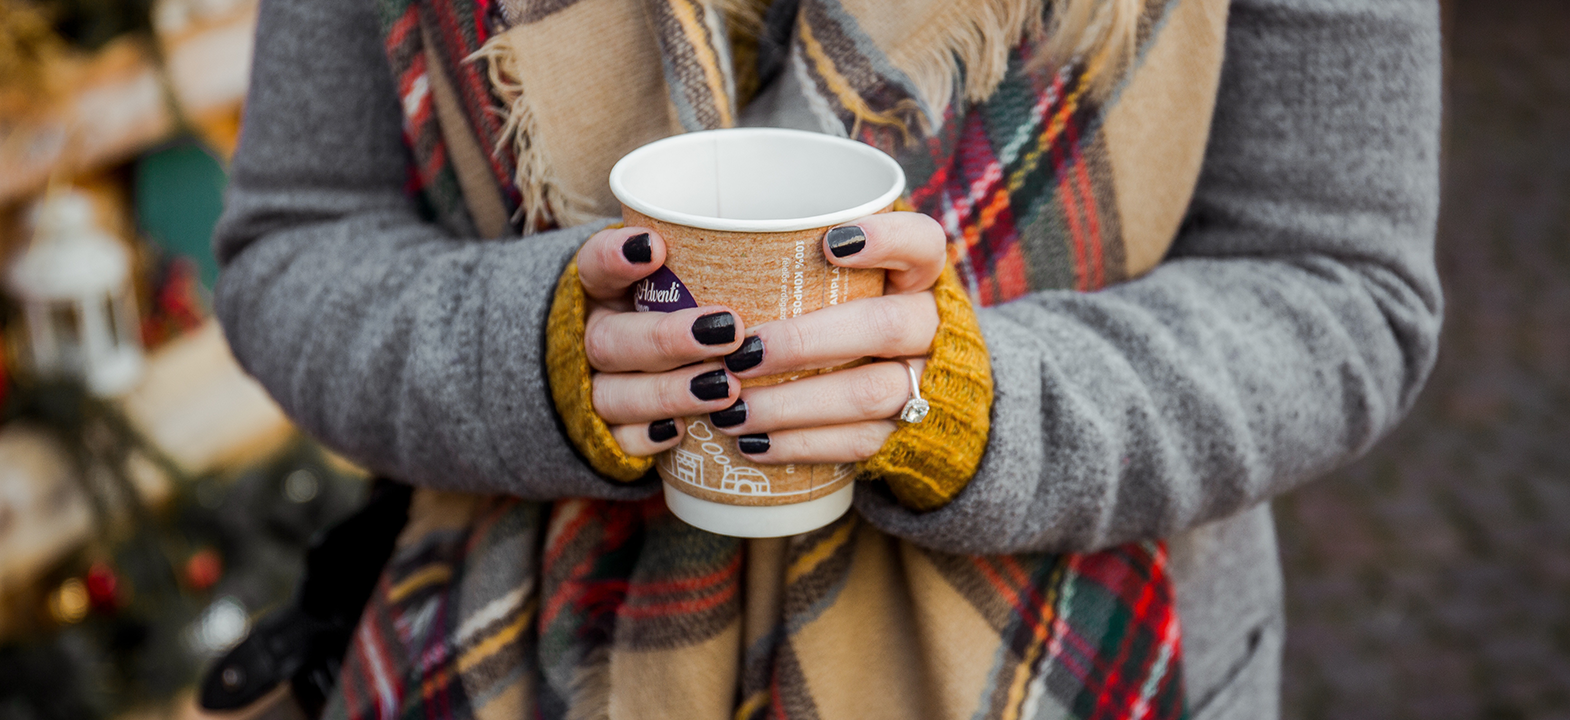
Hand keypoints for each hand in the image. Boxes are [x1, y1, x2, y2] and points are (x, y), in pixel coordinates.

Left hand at [575, 211, 945, 462]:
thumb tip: (649, 247)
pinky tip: (752, 443)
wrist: (911, 389)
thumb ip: (775, 255)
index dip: (886, 239)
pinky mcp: (905, 434)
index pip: (924, 242)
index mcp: (916, 273)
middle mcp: (930, 323)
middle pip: (888, 324)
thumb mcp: (828, 275)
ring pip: (871, 392)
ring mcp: (923, 381)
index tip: (828, 244)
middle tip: (740, 352)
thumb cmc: (839, 312)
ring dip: (794, 403)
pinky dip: (801, 445)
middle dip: (808, 340)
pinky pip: (860, 444)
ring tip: (732, 408)